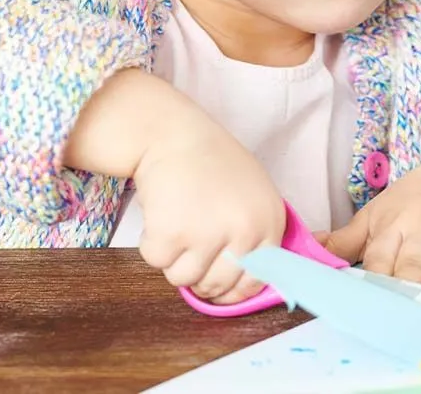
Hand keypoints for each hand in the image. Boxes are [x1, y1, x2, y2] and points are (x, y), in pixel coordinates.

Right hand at [131, 88, 285, 304]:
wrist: (171, 133)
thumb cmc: (209, 161)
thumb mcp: (251, 193)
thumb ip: (253, 237)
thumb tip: (243, 286)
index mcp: (269, 221)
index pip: (254, 281)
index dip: (231, 288)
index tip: (216, 282)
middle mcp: (245, 231)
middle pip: (217, 287)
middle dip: (198, 274)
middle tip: (188, 244)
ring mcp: (208, 234)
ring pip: (183, 279)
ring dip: (173, 258)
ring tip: (175, 222)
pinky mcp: (172, 234)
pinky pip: (156, 261)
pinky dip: (151, 243)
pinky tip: (160, 215)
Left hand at [320, 155, 420, 298]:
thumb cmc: (410, 204)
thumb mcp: (375, 216)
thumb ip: (345, 241)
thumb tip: (308, 251)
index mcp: (392, 225)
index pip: (380, 258)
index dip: (375, 282)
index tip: (369, 306)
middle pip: (414, 262)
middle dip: (408, 286)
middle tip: (403, 314)